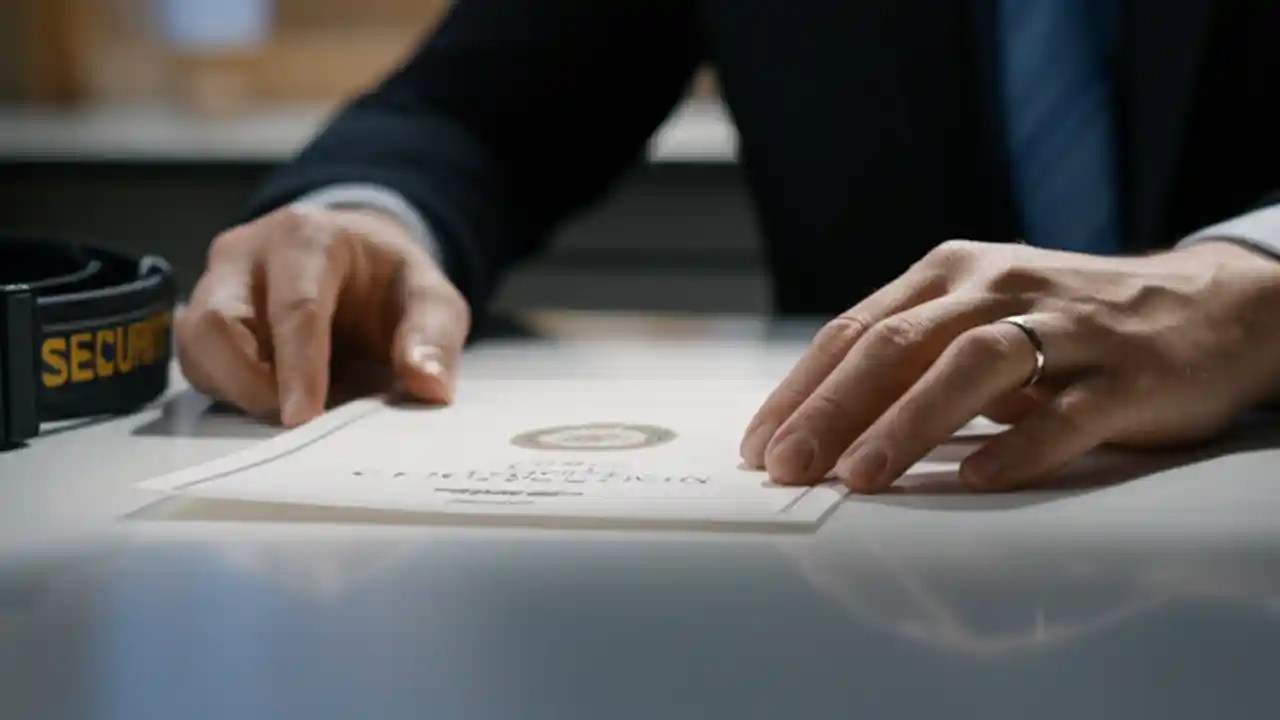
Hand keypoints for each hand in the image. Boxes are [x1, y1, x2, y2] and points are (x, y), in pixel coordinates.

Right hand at [176, 205, 470, 425]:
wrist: (357, 261)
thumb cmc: (389, 281)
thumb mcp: (430, 298)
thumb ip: (433, 337)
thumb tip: (428, 385)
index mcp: (305, 237)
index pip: (294, 306)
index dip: (297, 366)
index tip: (302, 416)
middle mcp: (246, 255)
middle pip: (218, 323)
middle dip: (251, 383)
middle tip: (296, 424)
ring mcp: (215, 286)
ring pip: (196, 347)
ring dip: (236, 392)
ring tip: (287, 412)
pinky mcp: (203, 322)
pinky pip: (199, 365)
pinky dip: (231, 394)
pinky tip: (271, 404)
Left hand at [741, 239, 1279, 491]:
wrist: (1206, 305)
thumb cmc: (1064, 322)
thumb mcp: (978, 318)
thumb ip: (910, 357)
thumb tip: (817, 424)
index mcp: (950, 273)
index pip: (857, 329)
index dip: (802, 388)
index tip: (759, 444)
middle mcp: (998, 286)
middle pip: (899, 343)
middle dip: (834, 408)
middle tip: (788, 466)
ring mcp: (1064, 326)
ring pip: (974, 366)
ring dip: (910, 422)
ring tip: (860, 476)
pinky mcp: (1126, 373)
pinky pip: (1067, 410)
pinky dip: (1019, 443)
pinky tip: (979, 478)